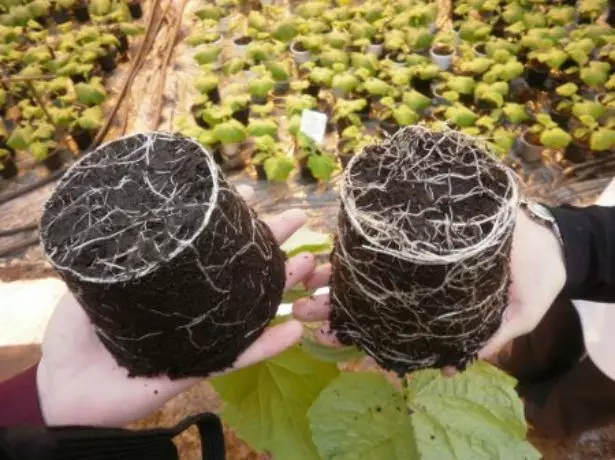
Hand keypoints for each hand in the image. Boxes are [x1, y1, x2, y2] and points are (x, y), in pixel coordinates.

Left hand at [37, 186, 315, 426]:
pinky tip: (295, 331)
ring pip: (252, 309)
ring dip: (284, 287)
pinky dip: (268, 346)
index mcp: (173, 284)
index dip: (230, 221)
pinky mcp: (200, 368)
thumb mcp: (93, 284)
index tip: (249, 192)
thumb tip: (132, 219)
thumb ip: (115, 258)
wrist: (64, 389)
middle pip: (241, 272)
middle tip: (297, 220)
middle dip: (271, 243)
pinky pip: (239, 357)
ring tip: (309, 263)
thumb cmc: (75, 337)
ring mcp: (202, 336)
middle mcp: (195, 307)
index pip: (208, 248)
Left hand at [292, 207, 566, 368]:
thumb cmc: (538, 277)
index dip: (359, 332)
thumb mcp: (520, 314)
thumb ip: (489, 336)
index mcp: (432, 311)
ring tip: (305, 276)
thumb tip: (455, 370)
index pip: (388, 326)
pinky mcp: (418, 225)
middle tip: (301, 307)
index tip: (330, 334)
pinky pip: (382, 233)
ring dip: (334, 273)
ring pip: (366, 267)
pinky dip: (357, 238)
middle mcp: (417, 286)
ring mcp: (415, 256)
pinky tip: (332, 239)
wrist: (550, 233)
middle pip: (367, 298)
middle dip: (333, 303)